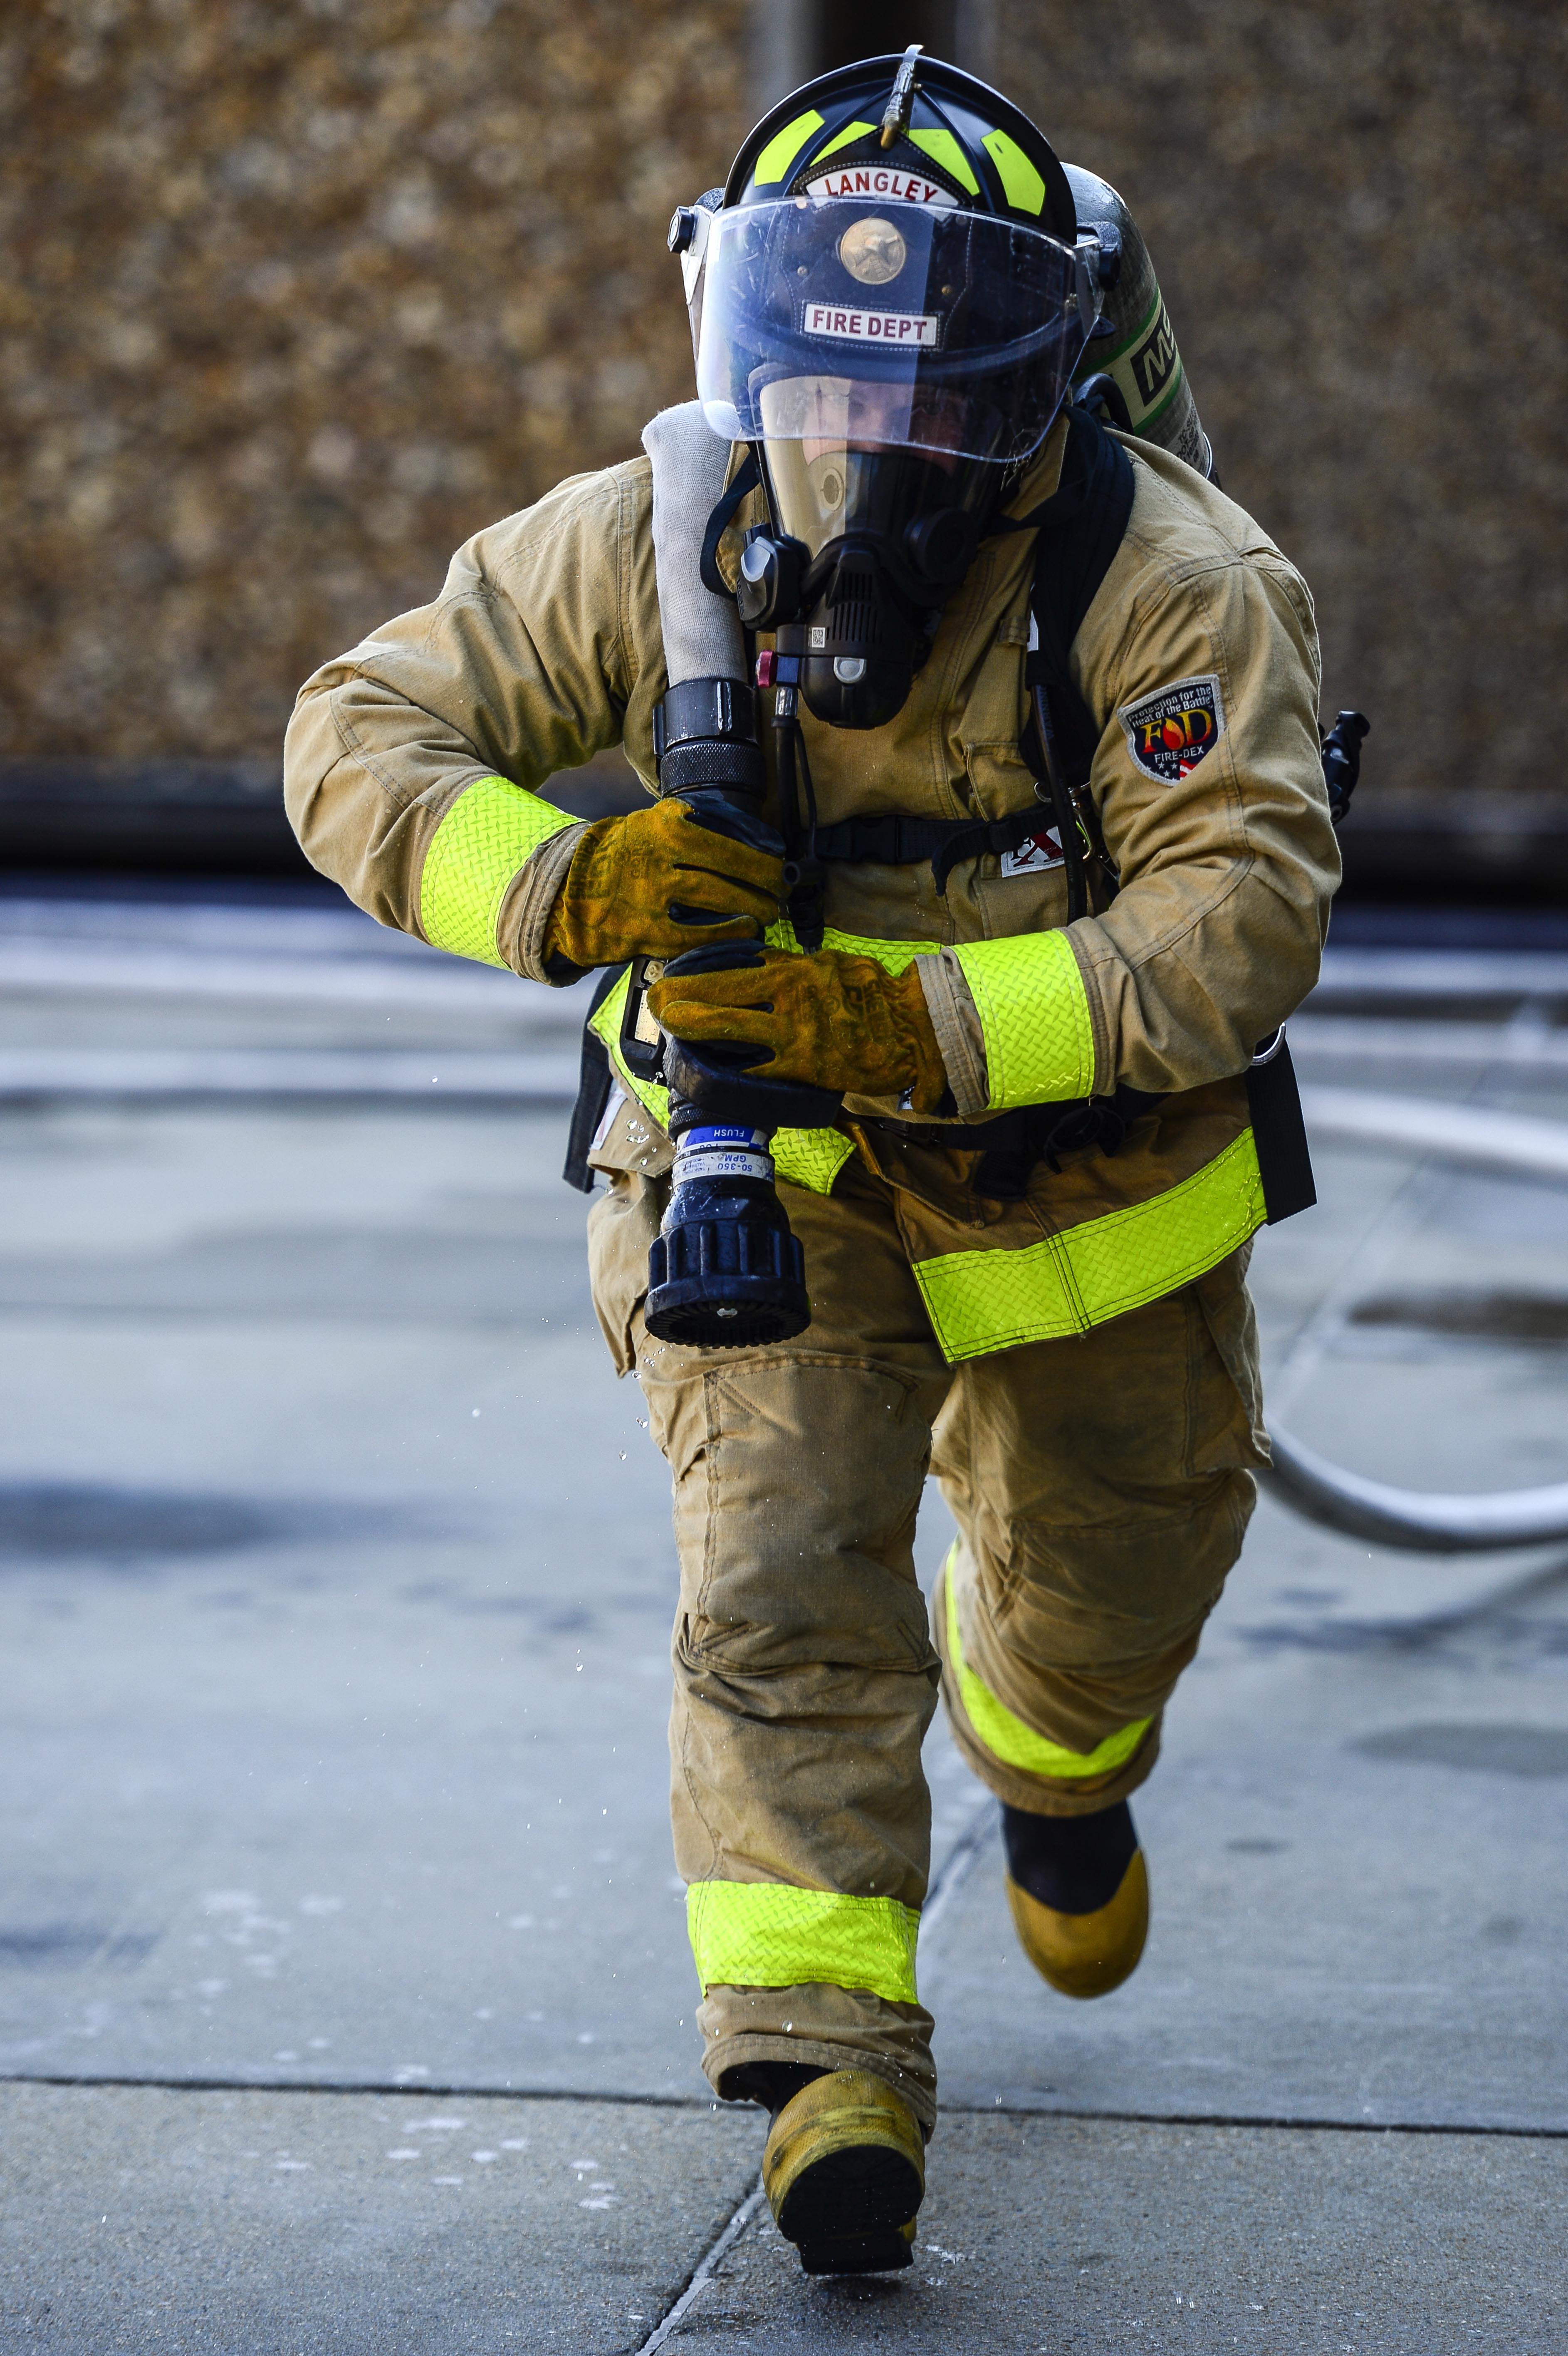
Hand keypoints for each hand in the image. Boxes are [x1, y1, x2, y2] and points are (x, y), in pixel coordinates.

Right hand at [544, 791, 785, 968]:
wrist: (570, 888)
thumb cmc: (624, 853)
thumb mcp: (653, 822)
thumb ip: (694, 823)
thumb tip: (751, 834)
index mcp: (666, 828)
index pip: (728, 843)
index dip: (761, 859)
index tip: (779, 866)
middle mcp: (659, 859)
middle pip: (728, 871)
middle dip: (763, 884)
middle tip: (780, 893)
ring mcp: (651, 897)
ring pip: (715, 900)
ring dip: (750, 908)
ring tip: (767, 913)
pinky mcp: (644, 932)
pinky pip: (694, 936)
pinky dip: (724, 934)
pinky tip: (743, 933)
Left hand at [647, 944, 949, 1113]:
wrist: (913, 1028)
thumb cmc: (875, 996)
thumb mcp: (834, 967)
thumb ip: (795, 969)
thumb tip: (762, 967)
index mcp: (796, 968)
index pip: (737, 963)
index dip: (700, 970)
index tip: (674, 973)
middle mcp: (791, 993)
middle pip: (725, 989)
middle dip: (685, 994)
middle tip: (654, 997)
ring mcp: (796, 1029)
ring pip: (733, 1025)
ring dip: (696, 1024)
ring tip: (669, 1023)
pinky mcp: (804, 1064)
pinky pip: (759, 1067)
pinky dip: (733, 1068)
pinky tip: (709, 1069)